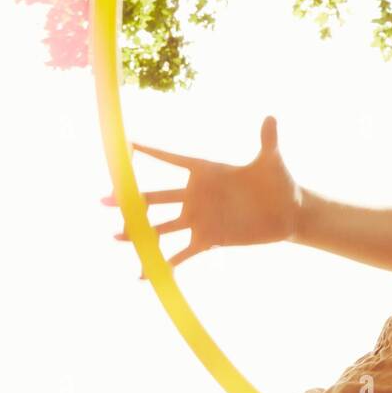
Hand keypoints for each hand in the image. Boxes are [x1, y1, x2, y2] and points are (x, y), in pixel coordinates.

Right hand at [102, 116, 305, 277]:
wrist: (288, 213)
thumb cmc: (280, 182)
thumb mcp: (272, 162)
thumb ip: (268, 141)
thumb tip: (272, 118)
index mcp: (207, 171)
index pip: (172, 159)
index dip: (150, 152)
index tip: (124, 144)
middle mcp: (197, 195)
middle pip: (156, 196)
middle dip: (129, 199)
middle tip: (103, 200)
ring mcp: (200, 219)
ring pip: (161, 226)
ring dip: (138, 232)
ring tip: (115, 237)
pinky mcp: (208, 239)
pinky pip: (180, 254)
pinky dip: (163, 264)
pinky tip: (143, 274)